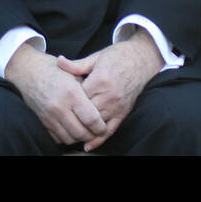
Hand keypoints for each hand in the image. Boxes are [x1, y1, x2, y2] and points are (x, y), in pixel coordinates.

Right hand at [4, 43, 106, 146]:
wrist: (27, 70)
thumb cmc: (52, 69)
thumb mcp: (73, 73)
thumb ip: (87, 89)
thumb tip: (100, 103)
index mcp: (72, 93)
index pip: (91, 118)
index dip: (100, 126)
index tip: (104, 126)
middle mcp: (60, 107)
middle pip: (81, 132)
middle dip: (91, 135)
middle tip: (96, 131)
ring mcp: (50, 116)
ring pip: (69, 138)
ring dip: (79, 138)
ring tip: (85, 131)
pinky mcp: (43, 121)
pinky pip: (57, 138)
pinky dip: (66, 137)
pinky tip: (71, 129)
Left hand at [56, 33, 163, 150]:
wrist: (141, 60)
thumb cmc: (117, 56)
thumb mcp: (96, 57)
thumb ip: (77, 64)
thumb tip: (59, 61)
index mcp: (100, 80)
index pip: (78, 97)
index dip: (68, 100)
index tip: (60, 101)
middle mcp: (109, 95)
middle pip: (86, 112)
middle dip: (73, 116)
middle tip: (61, 119)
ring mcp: (117, 106)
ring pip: (96, 123)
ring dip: (83, 129)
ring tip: (70, 132)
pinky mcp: (124, 112)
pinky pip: (110, 129)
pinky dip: (99, 138)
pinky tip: (88, 145)